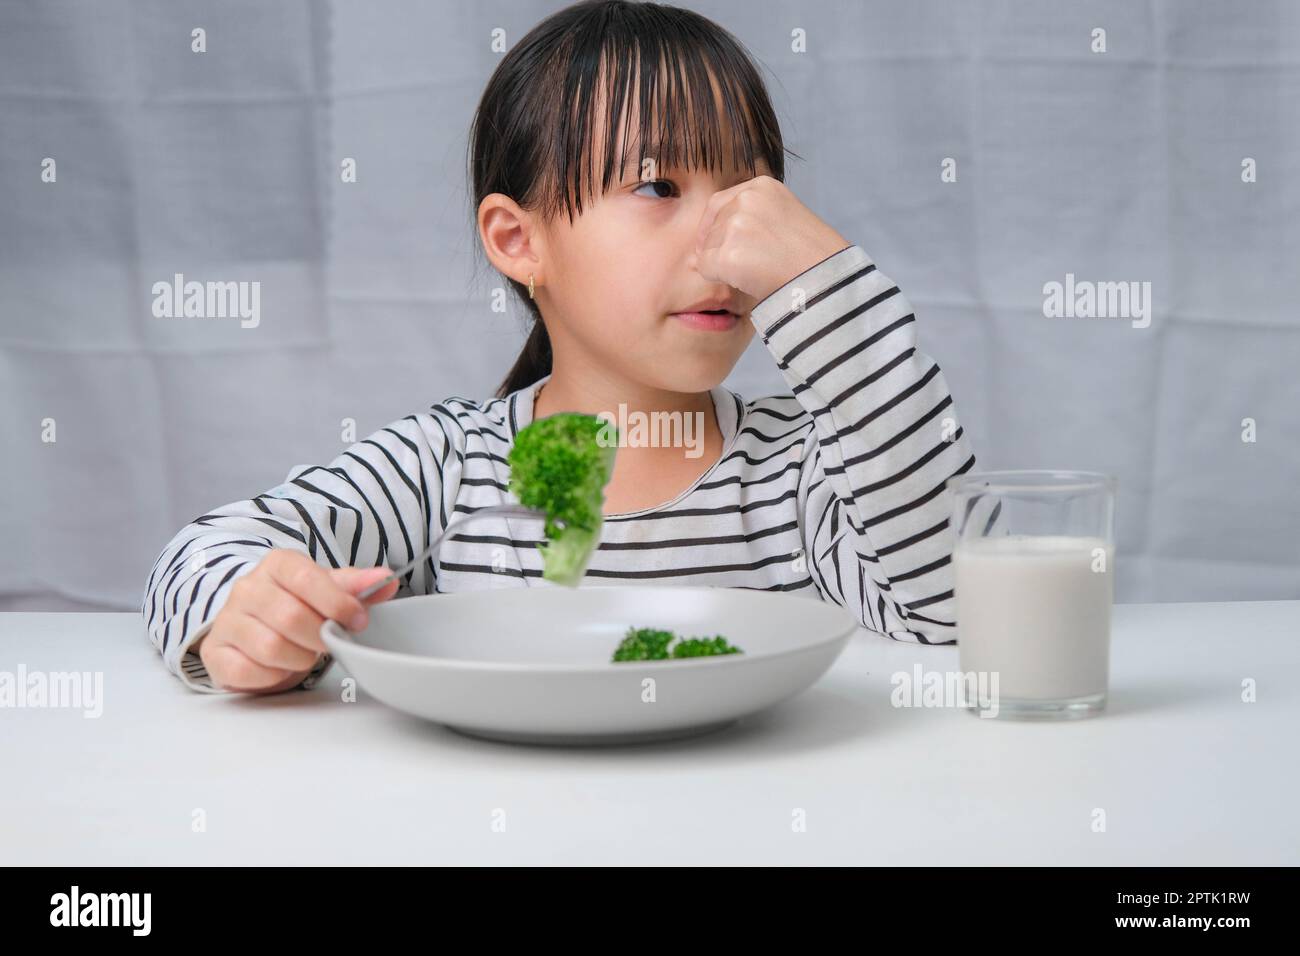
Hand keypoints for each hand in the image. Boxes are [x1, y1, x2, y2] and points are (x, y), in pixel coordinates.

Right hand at [196, 549, 399, 693]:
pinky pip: (246, 670)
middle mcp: (247, 588)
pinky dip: (272, 675)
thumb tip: (385, 579)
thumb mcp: (328, 591)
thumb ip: (356, 586)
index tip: (358, 621)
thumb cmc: (296, 607)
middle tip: (329, 643)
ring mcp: (227, 620)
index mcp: (278, 565)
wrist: (254, 628)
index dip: (337, 603)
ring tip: (305, 654)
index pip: (307, 577)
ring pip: (269, 647)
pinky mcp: (215, 652)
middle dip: (320, 637)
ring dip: (299, 658)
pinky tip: (280, 666)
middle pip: (290, 616)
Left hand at [695, 175, 850, 303]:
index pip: (719, 203)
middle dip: (719, 247)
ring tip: (755, 272)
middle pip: (711, 226)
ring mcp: (736, 226)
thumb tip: (721, 231)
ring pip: (707, 248)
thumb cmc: (813, 254)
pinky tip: (744, 281)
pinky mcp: (728, 254)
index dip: (715, 227)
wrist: (826, 278)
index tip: (721, 244)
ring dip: (722, 263)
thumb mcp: (786, 215)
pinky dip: (719, 278)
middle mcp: (746, 200)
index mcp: (761, 186)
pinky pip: (706, 268)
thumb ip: (756, 215)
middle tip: (744, 265)